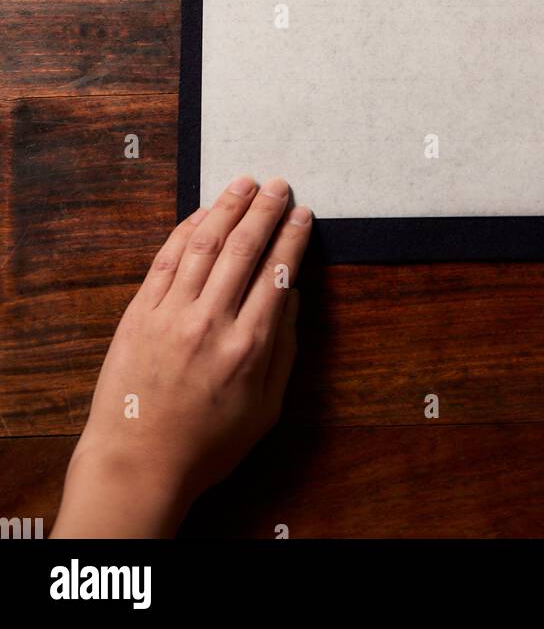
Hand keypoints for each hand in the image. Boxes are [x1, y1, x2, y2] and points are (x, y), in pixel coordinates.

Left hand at [51, 177, 311, 537]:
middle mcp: (210, 322)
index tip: (302, 214)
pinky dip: (186, 231)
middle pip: (243, 249)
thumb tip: (293, 297)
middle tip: (279, 187)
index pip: (277, 273)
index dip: (292, 238)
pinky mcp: (139, 314)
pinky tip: (202, 214)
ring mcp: (170, 315)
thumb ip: (284, 349)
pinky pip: (165, 260)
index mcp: (248, 347)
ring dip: (226, 208)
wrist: (137, 464)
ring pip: (204, 245)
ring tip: (244, 184)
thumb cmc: (207, 445)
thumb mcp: (265, 409)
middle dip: (265, 211)